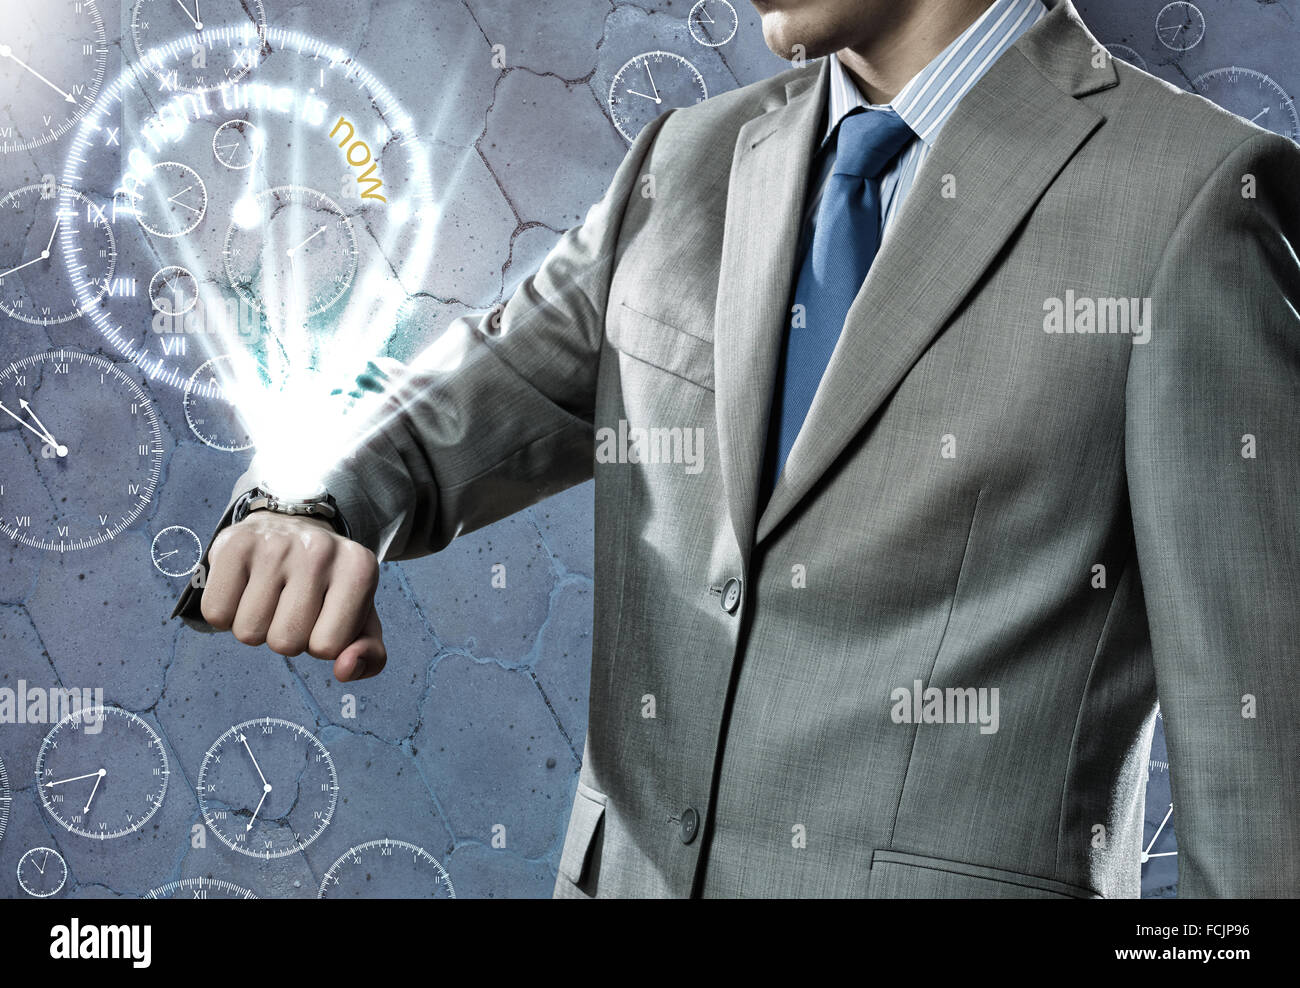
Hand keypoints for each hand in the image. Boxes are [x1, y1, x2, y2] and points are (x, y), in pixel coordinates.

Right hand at [200, 511, 385, 680]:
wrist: (292, 527)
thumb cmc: (327, 586)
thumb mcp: (359, 618)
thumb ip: (369, 655)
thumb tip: (345, 671)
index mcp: (360, 570)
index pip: (328, 648)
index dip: (319, 642)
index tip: (321, 615)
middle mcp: (321, 550)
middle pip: (285, 643)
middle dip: (285, 637)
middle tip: (290, 606)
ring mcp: (276, 544)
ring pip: (249, 632)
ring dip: (255, 626)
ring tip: (269, 595)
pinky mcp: (234, 543)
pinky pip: (216, 613)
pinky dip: (226, 613)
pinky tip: (244, 589)